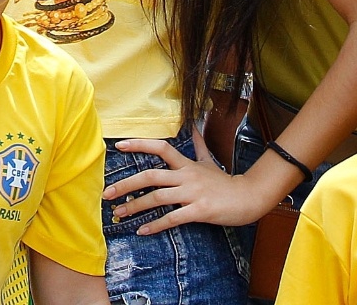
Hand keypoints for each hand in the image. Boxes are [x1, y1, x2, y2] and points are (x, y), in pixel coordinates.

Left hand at [102, 130, 279, 231]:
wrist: (248, 198)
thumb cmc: (226, 183)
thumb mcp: (210, 162)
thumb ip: (199, 146)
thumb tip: (195, 126)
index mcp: (186, 165)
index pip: (160, 148)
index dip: (139, 144)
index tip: (119, 146)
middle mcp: (186, 176)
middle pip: (151, 175)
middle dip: (126, 185)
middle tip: (107, 194)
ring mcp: (193, 193)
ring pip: (158, 197)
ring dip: (136, 207)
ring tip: (119, 214)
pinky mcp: (200, 210)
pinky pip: (173, 218)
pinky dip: (156, 224)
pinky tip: (143, 230)